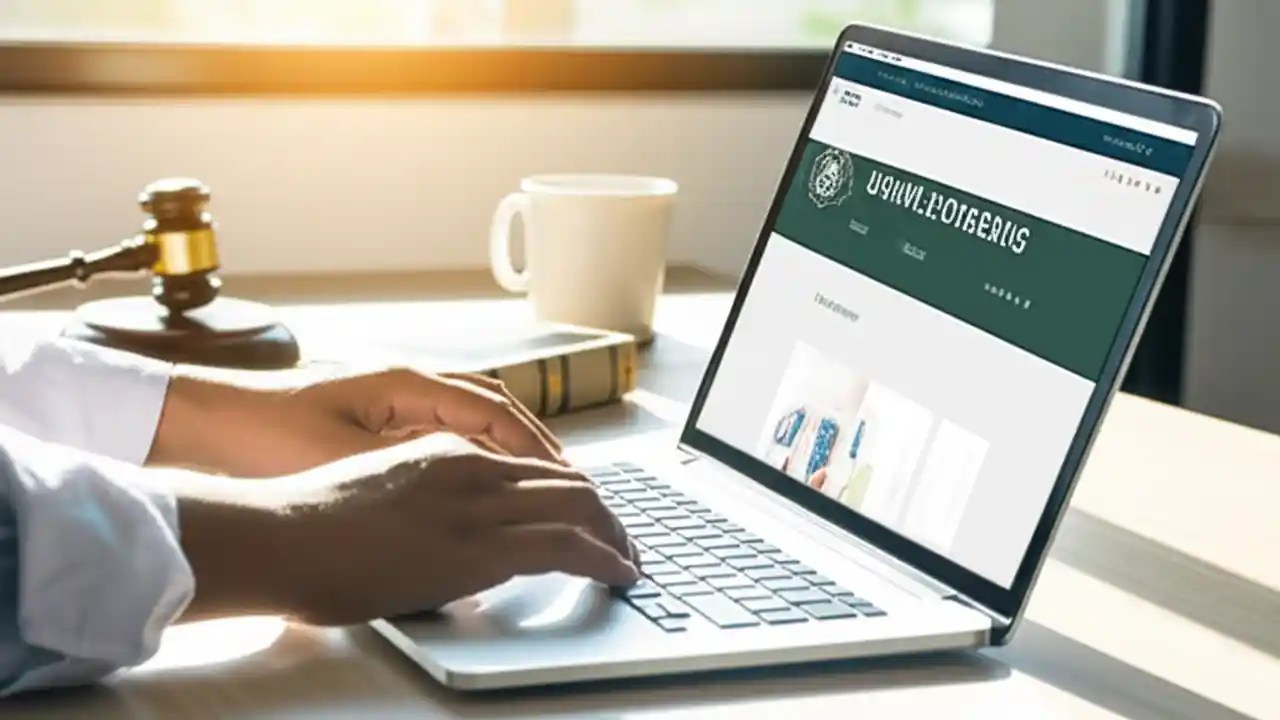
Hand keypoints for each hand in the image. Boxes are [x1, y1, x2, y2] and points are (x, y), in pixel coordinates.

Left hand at [150, 367, 562, 476]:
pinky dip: (478, 450)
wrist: (209, 423)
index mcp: (408, 383)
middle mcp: (410, 381)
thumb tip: (470, 493)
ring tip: (541, 482)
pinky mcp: (379, 416)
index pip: (495, 411)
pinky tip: (485, 481)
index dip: (535, 448)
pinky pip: (449, 428)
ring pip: (474, 414)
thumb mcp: (343, 460)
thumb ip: (410, 473)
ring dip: (510, 445)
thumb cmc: (267, 437)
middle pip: (495, 406)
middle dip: (536, 444)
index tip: (566, 481)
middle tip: (570, 484)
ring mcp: (395, 396)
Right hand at [177, 434, 639, 624]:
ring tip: (630, 561)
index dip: (570, 491)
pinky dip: (605, 558)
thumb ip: (423, 505)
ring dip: (615, 536)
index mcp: (447, 451)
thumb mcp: (380, 496)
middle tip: (622, 541)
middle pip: (568, 481)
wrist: (281, 535)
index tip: (586, 515)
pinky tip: (619, 573)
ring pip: (579, 506)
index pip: (532, 465)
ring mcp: (480, 503)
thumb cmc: (310, 526)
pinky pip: (568, 545)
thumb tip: (442, 542)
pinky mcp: (482, 546)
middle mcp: (474, 467)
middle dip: (605, 513)